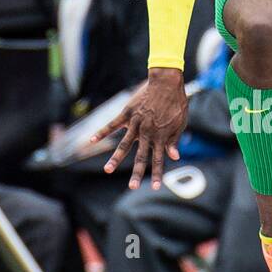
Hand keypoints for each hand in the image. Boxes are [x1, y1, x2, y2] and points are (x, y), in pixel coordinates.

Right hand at [86, 68, 188, 189]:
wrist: (166, 83)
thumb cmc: (176, 103)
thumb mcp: (180, 123)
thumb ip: (174, 140)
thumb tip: (174, 157)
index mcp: (160, 137)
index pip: (159, 160)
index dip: (158, 174)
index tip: (156, 188)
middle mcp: (147, 133)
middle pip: (140, 157)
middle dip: (137, 174)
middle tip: (132, 187)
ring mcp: (135, 124)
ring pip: (123, 145)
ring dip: (115, 159)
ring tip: (107, 170)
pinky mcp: (127, 114)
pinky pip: (112, 125)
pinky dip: (101, 132)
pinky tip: (91, 140)